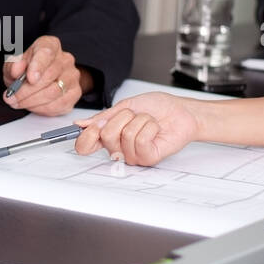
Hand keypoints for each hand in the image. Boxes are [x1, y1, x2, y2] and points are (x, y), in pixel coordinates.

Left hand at [2, 36, 83, 115]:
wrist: (41, 80)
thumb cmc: (27, 70)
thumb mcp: (14, 64)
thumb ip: (13, 65)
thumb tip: (16, 70)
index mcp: (50, 45)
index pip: (46, 52)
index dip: (38, 66)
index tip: (30, 78)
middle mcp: (65, 59)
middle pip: (49, 75)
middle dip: (27, 90)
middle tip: (12, 97)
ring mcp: (72, 76)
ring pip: (54, 92)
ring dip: (32, 101)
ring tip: (19, 102)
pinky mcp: (74, 93)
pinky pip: (59, 104)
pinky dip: (42, 108)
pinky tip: (32, 106)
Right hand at [74, 92, 201, 165]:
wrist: (181, 111)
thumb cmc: (157, 108)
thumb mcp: (126, 105)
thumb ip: (104, 117)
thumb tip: (82, 123)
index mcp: (110, 136)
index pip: (85, 146)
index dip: (85, 136)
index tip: (94, 127)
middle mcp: (119, 148)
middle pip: (105, 135)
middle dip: (122, 117)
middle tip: (134, 115)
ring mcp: (132, 155)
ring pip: (125, 135)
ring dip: (140, 120)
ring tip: (149, 122)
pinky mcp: (147, 158)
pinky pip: (141, 140)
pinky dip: (150, 127)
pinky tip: (155, 129)